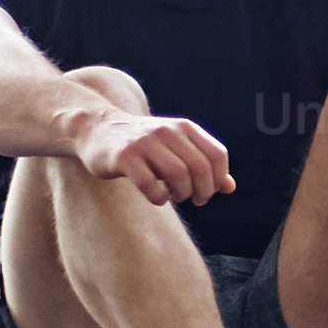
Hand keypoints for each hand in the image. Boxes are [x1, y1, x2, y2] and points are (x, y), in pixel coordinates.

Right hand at [73, 110, 230, 208]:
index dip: (218, 179)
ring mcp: (145, 143)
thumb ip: (203, 164)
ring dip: (181, 194)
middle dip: (202, 191)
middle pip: (200, 168)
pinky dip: (158, 197)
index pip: (217, 155)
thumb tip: (230, 187)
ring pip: (178, 175)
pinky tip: (157, 197)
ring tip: (174, 196)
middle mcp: (167, 131)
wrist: (97, 129)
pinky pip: (150, 184)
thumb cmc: (143, 145)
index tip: (208, 191)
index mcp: (184, 128)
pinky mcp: (124, 157)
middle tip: (194, 199)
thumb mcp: (176, 148)